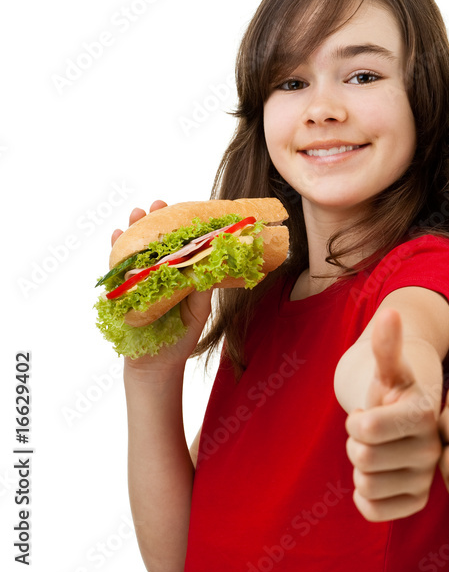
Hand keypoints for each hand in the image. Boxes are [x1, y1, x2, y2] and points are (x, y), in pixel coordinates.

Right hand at [112, 201, 210, 374]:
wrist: (157, 365)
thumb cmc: (180, 338)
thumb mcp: (198, 310)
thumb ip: (201, 288)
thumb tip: (210, 265)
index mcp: (179, 276)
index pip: (179, 247)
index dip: (180, 229)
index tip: (183, 210)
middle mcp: (158, 276)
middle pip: (155, 244)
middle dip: (154, 223)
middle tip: (156, 205)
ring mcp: (138, 283)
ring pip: (134, 252)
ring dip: (133, 231)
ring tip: (136, 214)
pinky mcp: (122, 293)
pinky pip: (117, 269)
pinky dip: (115, 253)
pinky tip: (115, 236)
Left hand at [344, 309, 441, 521]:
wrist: (404, 422)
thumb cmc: (392, 393)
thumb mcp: (389, 370)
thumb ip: (388, 346)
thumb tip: (390, 313)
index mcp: (424, 415)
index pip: (364, 428)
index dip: (355, 420)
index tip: (368, 412)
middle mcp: (432, 451)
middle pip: (362, 457)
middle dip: (356, 444)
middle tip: (371, 435)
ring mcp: (426, 480)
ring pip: (365, 485)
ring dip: (360, 470)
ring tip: (376, 454)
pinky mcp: (416, 502)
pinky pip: (372, 510)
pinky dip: (364, 497)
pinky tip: (376, 478)